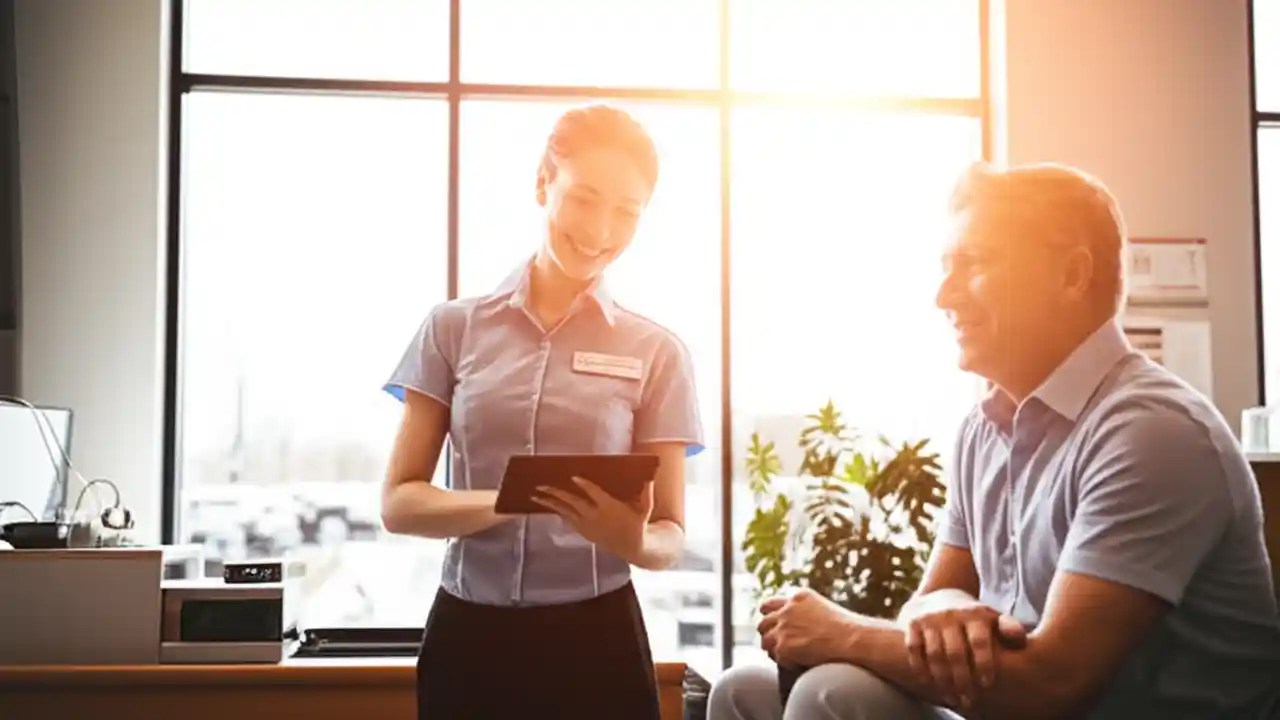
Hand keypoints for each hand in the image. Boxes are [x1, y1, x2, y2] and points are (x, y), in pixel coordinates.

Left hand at [531, 477, 651, 562]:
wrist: (631, 547)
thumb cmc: (638, 524)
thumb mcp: (645, 510)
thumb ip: (647, 494)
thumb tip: (650, 478)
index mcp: (610, 507)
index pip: (595, 494)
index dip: (585, 485)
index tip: (574, 477)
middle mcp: (595, 516)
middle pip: (572, 502)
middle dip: (555, 493)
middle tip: (541, 485)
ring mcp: (587, 525)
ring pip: (565, 511)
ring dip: (549, 503)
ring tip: (534, 495)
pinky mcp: (584, 531)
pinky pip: (567, 520)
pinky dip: (557, 512)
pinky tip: (547, 505)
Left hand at [757, 588, 855, 666]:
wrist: (852, 640)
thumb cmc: (850, 630)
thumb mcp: (827, 610)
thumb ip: (809, 613)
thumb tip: (803, 627)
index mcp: (799, 597)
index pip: (771, 605)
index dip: (771, 617)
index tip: (775, 626)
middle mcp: (787, 610)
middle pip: (763, 623)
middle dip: (769, 634)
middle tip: (779, 644)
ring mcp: (783, 628)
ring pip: (765, 641)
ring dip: (774, 649)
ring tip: (787, 657)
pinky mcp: (783, 647)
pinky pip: (777, 658)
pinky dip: (785, 663)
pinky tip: (797, 664)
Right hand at [901, 592, 1027, 710]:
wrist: (940, 593)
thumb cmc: (974, 617)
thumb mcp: (993, 617)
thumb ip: (1010, 627)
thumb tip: (1019, 637)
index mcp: (974, 614)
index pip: (979, 641)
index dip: (984, 663)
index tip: (987, 684)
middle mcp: (950, 615)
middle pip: (956, 653)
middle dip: (963, 680)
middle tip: (969, 701)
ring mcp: (929, 618)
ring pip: (935, 655)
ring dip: (943, 680)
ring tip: (952, 699)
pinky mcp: (913, 623)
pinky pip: (914, 650)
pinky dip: (920, 669)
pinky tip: (929, 685)